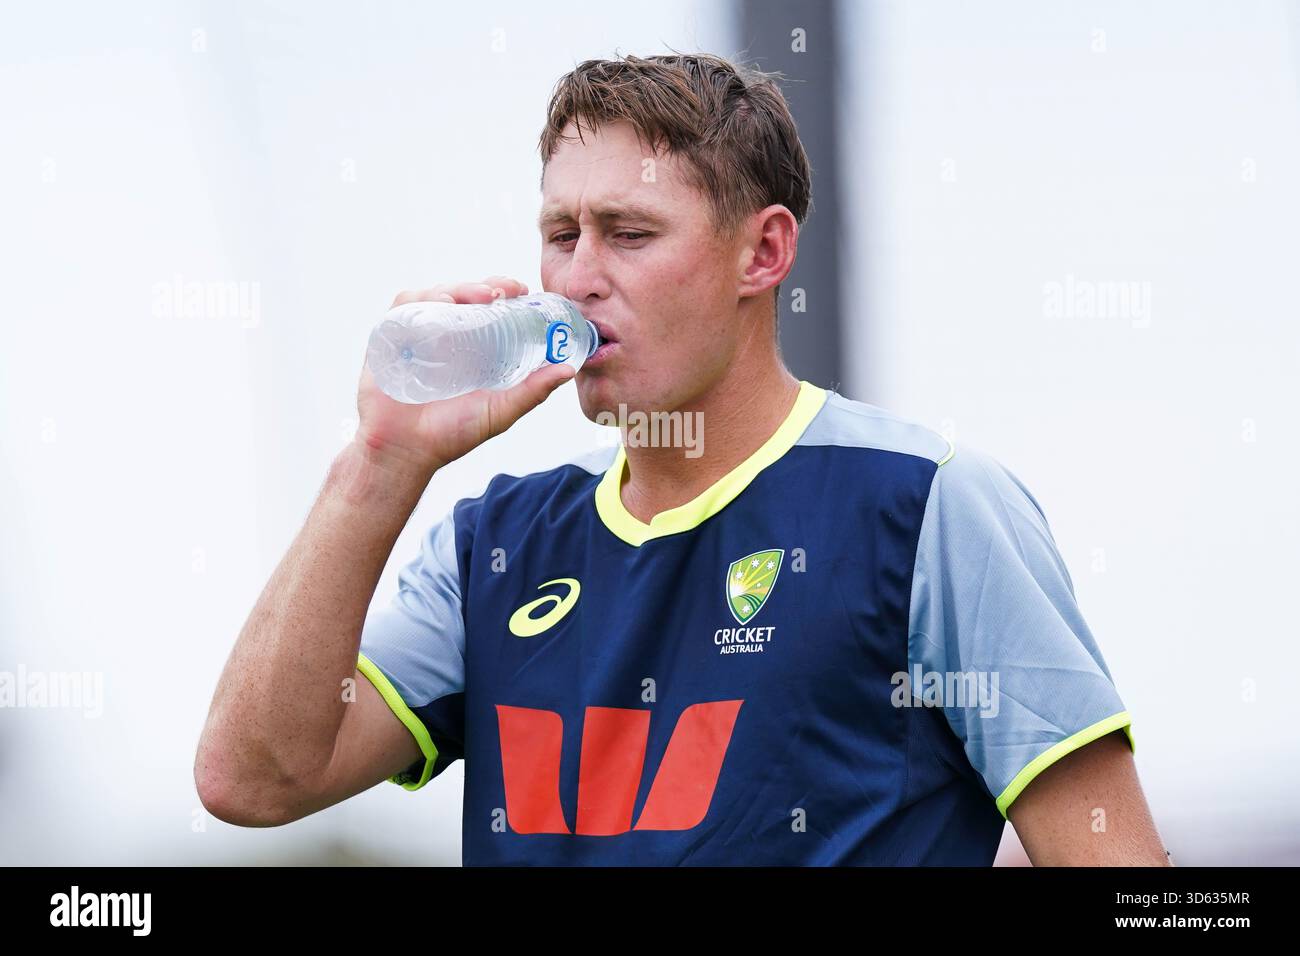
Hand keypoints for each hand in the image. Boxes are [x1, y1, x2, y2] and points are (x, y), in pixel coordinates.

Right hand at [355, 277, 575, 475]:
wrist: (405, 451)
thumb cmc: (451, 434)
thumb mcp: (500, 410)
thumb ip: (532, 391)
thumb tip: (569, 370)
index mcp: (471, 345)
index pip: (488, 306)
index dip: (505, 291)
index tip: (523, 291)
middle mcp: (444, 334)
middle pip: (464, 294)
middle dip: (486, 285)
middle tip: (504, 290)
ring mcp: (416, 332)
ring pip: (437, 294)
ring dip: (460, 288)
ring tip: (481, 297)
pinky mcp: (389, 335)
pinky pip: (404, 305)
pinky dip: (422, 298)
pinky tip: (442, 304)